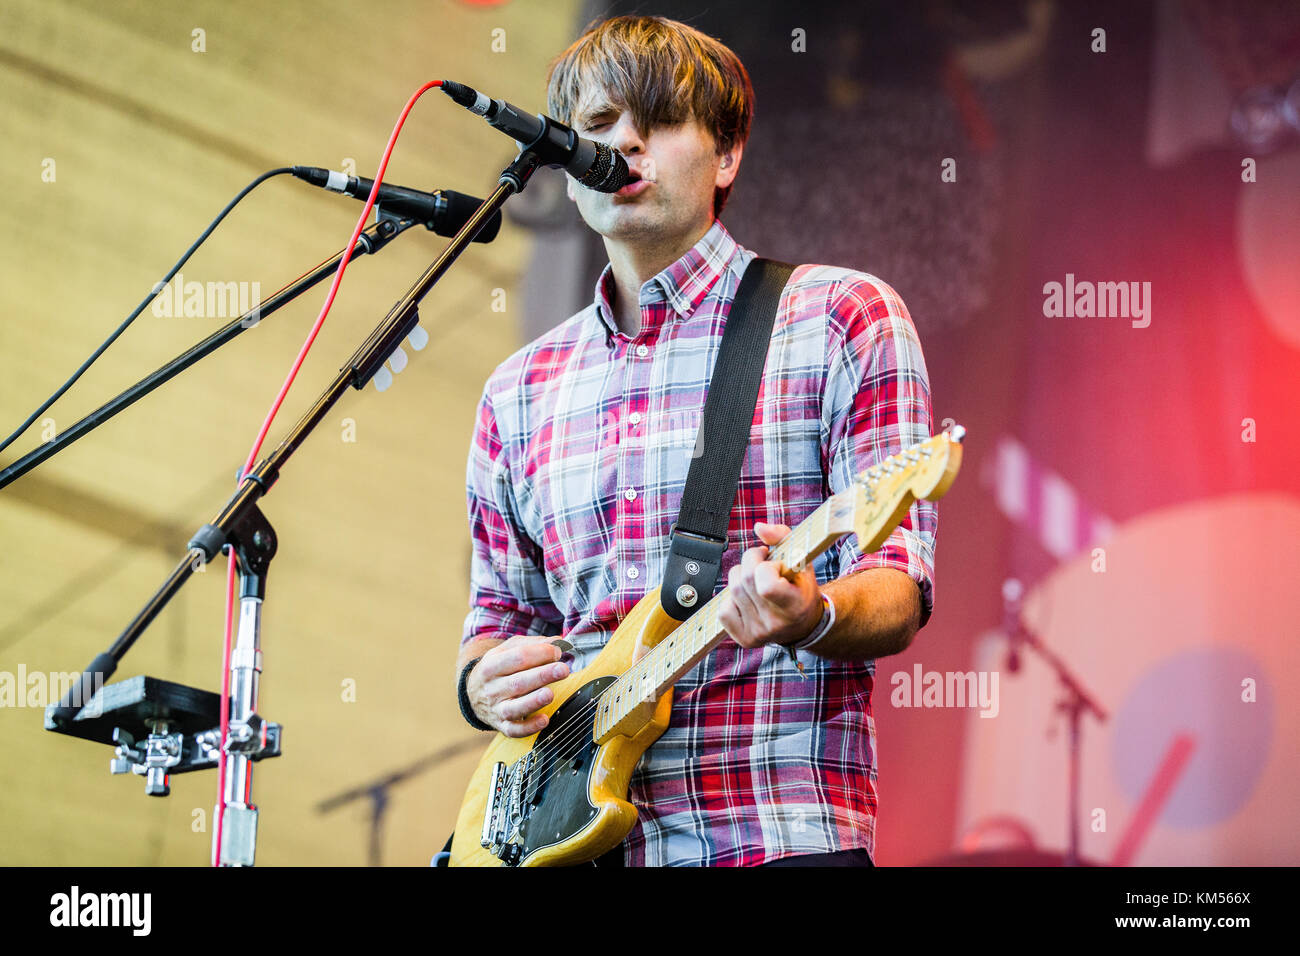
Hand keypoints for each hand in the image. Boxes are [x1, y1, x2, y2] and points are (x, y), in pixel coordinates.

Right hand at [466, 635, 569, 737]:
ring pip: (514, 708)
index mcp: (492, 665)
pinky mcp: (501, 725)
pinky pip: (514, 730)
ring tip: (550, 694)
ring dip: (533, 702)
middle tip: (563, 669)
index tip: (558, 652)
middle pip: (518, 682)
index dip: (540, 653)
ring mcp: (496, 708)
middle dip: (542, 675)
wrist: (473, 694)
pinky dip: (529, 727)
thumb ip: (533, 644)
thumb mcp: (507, 650)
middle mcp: (492, 688)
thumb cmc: (498, 668)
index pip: (518, 657)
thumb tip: (558, 642)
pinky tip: (544, 720)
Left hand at [718, 521, 823, 649]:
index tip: (776, 564)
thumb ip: (782, 537)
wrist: (803, 623)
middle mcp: (776, 624)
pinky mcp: (744, 639)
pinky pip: (723, 609)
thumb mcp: (801, 559)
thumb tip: (759, 527)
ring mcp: (758, 633)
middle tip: (764, 564)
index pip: (765, 585)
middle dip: (751, 562)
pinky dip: (732, 598)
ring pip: (733, 590)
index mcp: (794, 606)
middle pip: (744, 581)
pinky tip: (748, 598)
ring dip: (741, 576)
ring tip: (757, 579)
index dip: (766, 566)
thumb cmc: (801, 587)